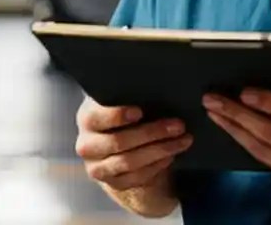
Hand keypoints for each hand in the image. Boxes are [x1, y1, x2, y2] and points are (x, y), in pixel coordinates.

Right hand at [75, 97, 192, 192]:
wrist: (119, 145)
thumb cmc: (125, 116)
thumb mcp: (124, 102)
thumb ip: (132, 96)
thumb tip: (160, 88)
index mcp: (87, 118)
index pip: (96, 118)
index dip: (117, 115)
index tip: (139, 111)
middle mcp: (87, 145)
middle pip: (118, 141)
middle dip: (152, 133)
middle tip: (178, 125)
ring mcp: (97, 167)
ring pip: (129, 162)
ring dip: (160, 150)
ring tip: (183, 140)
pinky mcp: (112, 183)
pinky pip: (136, 178)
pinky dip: (156, 166)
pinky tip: (171, 155)